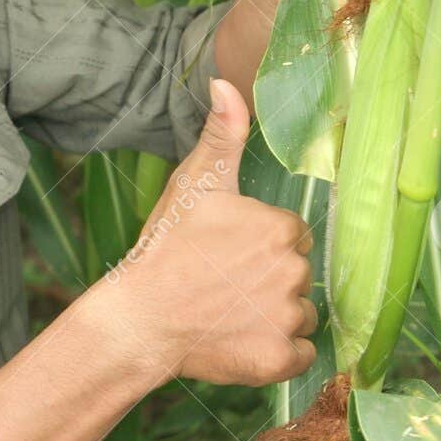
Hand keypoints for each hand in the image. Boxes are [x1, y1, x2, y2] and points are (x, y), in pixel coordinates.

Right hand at [83, 78, 317, 388]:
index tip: (228, 254)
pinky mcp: (279, 359)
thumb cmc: (165, 249)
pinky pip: (301, 356)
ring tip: (229, 313)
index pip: (292, 236)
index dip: (260, 244)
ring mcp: (288, 319)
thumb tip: (224, 81)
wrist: (139, 319)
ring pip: (301, 314)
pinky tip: (242, 339)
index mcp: (281, 229)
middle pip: (298, 275)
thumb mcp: (192, 184)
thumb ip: (221, 134)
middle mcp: (294, 273)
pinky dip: (277, 352)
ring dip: (275, 316)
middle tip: (223, 283)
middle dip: (269, 279)